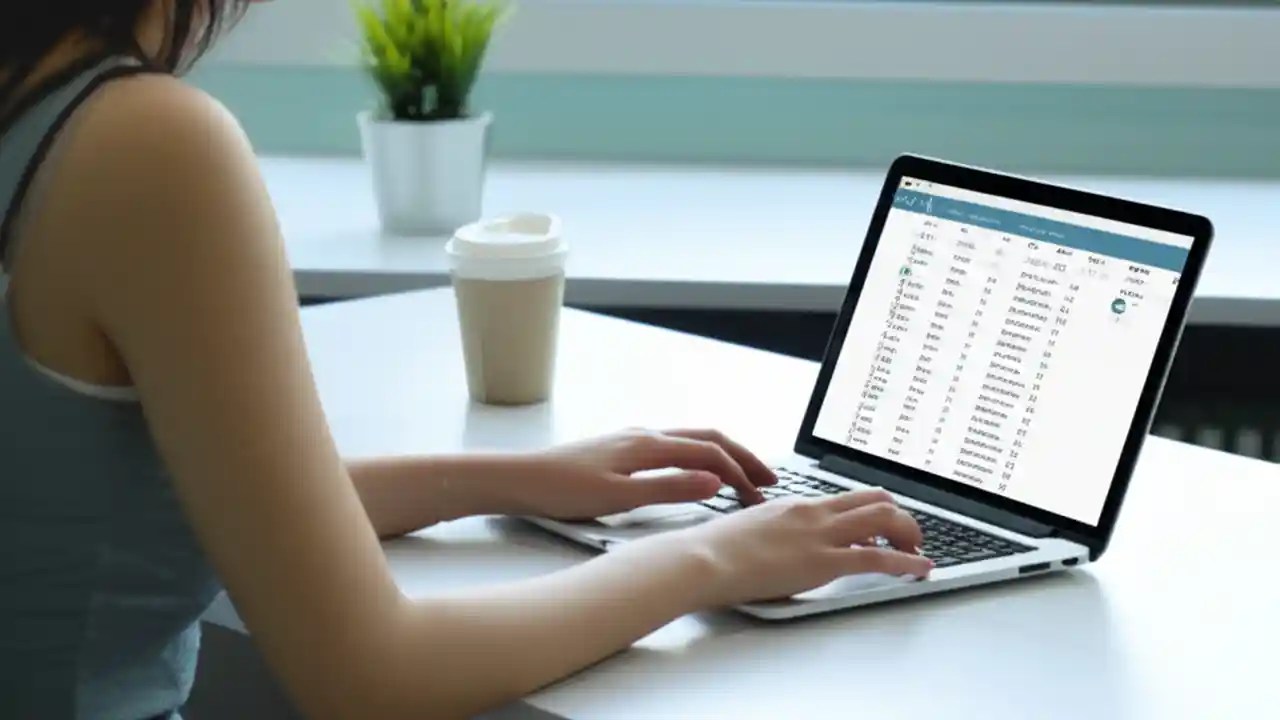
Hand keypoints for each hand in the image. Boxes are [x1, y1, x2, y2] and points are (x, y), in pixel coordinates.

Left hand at [518, 428, 777, 519]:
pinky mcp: (621, 448)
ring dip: (722, 454)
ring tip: (742, 474)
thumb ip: (669, 489)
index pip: (710, 454)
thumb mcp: (619, 497)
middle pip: (707, 438)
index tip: (759, 498)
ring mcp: (632, 439)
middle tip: (770, 479)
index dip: (740, 474)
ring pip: (691, 439)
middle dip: (742, 456)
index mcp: (649, 445)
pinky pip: (674, 445)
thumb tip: (715, 480)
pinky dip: (698, 456)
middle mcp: (645, 435)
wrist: (518, 478)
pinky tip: (695, 471)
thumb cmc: (562, 490)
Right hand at [647, 489, 933, 606]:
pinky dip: (907, 563)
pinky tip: (920, 570)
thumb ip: (776, 532)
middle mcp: (814, 513)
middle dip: (901, 519)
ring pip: (885, 520)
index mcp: (797, 504)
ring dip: (910, 535)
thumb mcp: (752, 529)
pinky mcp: (824, 562)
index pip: (850, 498)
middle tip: (909, 538)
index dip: (875, 511)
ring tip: (919, 553)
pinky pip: (878, 558)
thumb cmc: (716, 550)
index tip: (884, 528)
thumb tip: (783, 543)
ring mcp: (820, 535)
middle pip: (876, 501)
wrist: (704, 559)